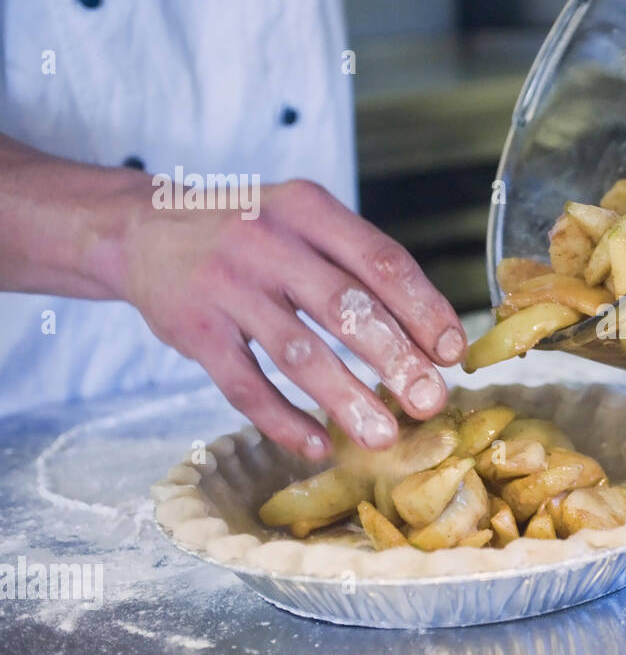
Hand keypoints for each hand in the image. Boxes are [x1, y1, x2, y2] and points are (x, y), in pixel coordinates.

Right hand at [115, 179, 464, 458]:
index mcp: (310, 210)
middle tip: (430, 402)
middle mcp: (269, 242)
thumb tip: (432, 338)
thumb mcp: (304, 223)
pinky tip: (315, 445)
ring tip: (383, 436)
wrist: (144, 228)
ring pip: (297, 353)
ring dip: (345, 399)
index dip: (424, 309)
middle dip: (395, 360)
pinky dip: (282, 420)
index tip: (452, 351)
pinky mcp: (193, 330)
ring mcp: (227, 287)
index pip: (381, 261)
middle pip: (345, 308)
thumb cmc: (251, 233)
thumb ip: (359, 266)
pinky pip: (244, 385)